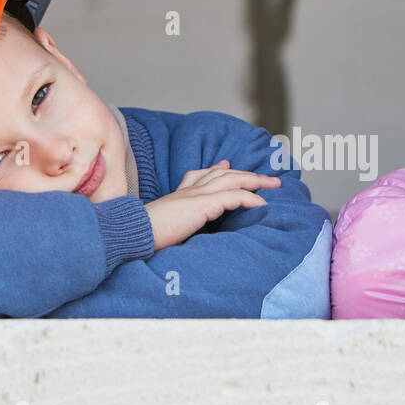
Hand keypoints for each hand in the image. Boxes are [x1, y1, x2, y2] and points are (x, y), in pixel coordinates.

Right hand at [144, 160, 280, 249]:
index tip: (227, 165)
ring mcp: (195, 195)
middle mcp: (187, 191)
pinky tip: (263, 204)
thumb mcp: (163, 231)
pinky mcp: (202, 204)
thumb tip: (179, 236)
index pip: (198, 175)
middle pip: (222, 174)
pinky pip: (234, 197)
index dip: (216, 169)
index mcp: (177, 196)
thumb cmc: (142, 239)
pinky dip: (251, 198)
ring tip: (273, 185)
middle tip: (266, 177)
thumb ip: (176, 229)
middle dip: (246, 174)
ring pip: (232, 180)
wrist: (131, 235)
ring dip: (256, 181)